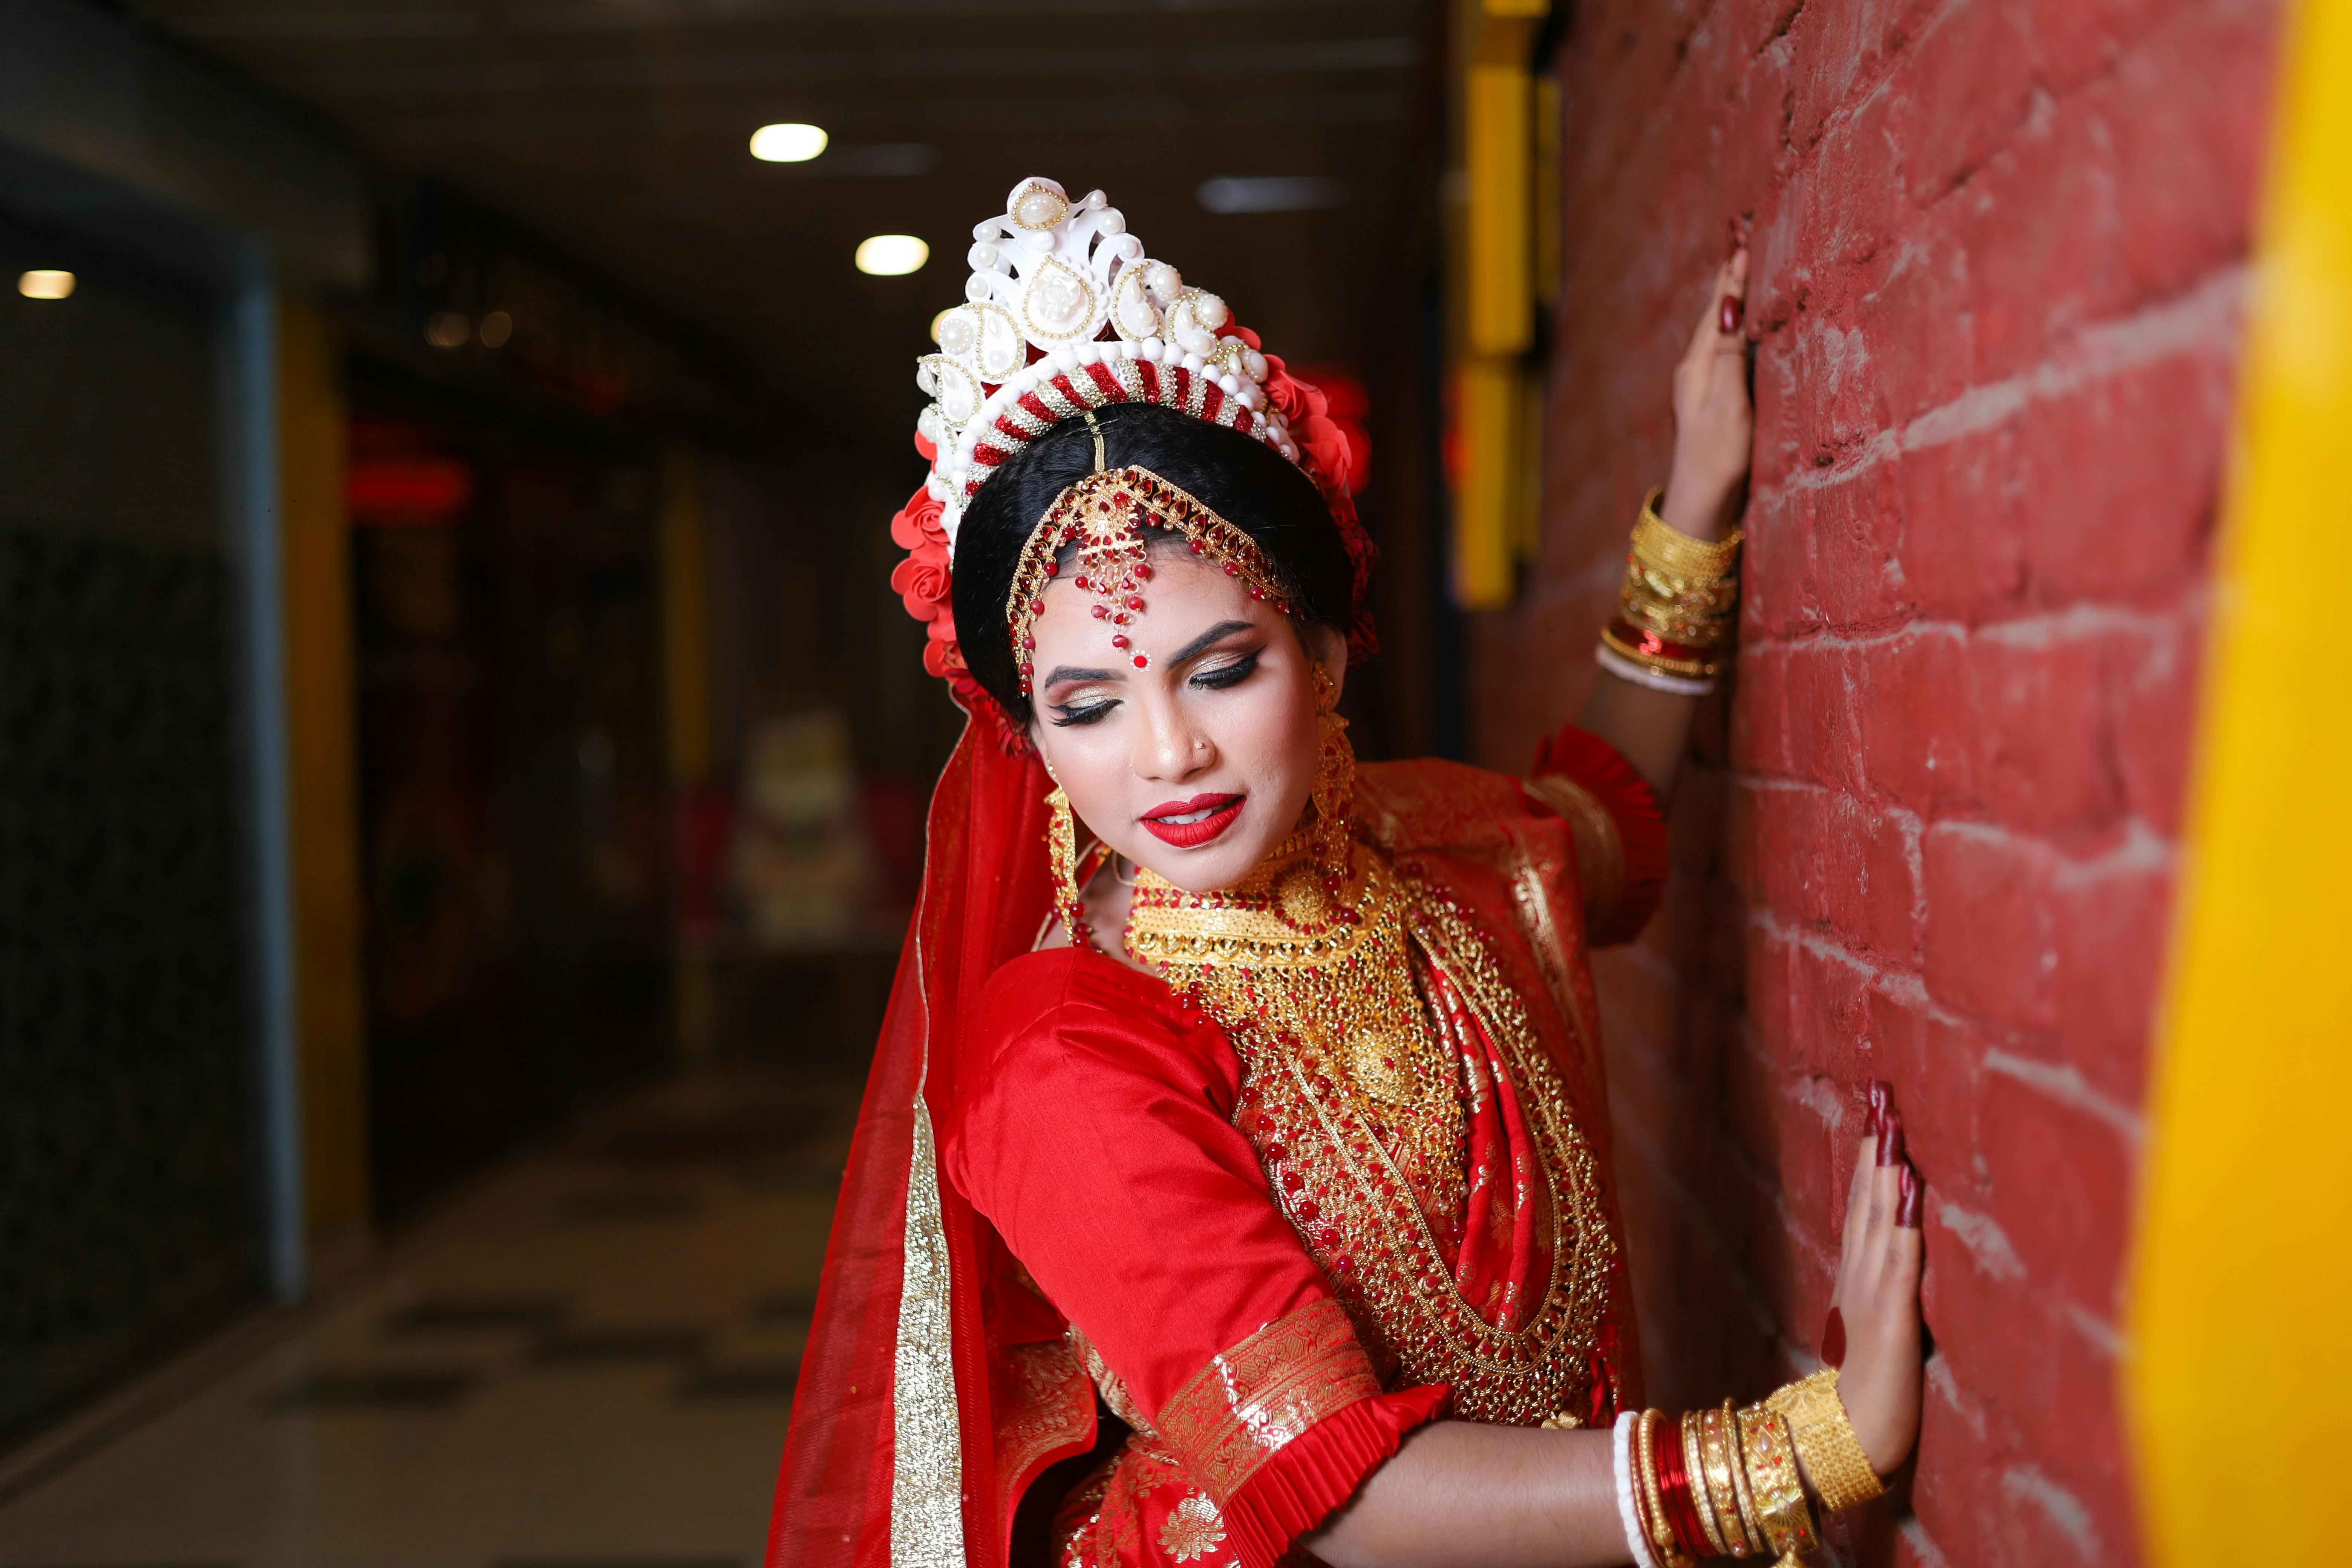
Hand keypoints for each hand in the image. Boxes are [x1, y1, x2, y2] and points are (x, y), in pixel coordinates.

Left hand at [1662, 248, 1752, 539]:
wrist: (1702, 503)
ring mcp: (1701, 385)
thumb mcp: (1728, 405)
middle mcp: (1695, 370)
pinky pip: (1724, 351)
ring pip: (1719, 332)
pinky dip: (1735, 331)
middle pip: (1716, 316)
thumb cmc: (1718, 457)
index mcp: (1697, 365)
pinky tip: (1742, 328)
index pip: (1719, 311)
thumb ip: (1730, 358)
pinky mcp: (1712, 399)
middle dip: (1731, 283)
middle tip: (1744, 248)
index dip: (1733, 279)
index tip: (1744, 245)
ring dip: (1732, 304)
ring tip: (1744, 275)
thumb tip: (1731, 312)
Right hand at [1821, 1081, 1924, 1479]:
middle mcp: (1861, 1276)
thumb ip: (1885, 1292)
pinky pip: (1900, 1260)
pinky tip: (1907, 1189)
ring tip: (1890, 1126)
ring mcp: (1874, 1293)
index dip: (1869, 1162)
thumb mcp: (1878, 1329)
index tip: (1876, 1117)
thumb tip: (1901, 1257)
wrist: (1853, 1438)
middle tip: (1881, 1097)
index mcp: (1858, 1278)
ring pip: (1878, 1218)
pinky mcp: (1894, 1317)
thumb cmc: (1874, 1391)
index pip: (1863, 1207)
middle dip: (1874, 1147)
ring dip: (1884, 1171)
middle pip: (1866, 1200)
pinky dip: (1901, 1220)